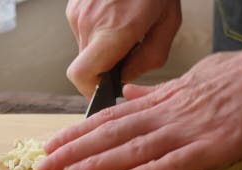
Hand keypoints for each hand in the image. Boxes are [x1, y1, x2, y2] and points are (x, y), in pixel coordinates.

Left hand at [36, 39, 241, 169]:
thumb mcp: (201, 77)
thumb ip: (166, 91)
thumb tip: (134, 95)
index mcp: (170, 98)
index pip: (115, 116)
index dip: (80, 132)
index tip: (54, 144)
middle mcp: (174, 112)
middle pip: (115, 132)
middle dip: (75, 150)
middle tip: (43, 167)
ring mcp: (195, 128)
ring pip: (137, 148)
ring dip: (99, 164)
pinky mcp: (220, 144)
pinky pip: (178, 162)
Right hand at [66, 0, 181, 96]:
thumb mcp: (167, 25)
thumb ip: (148, 59)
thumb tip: (125, 77)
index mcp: (114, 30)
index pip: (82, 75)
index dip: (91, 89)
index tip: (105, 89)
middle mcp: (90, 22)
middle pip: (86, 65)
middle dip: (104, 67)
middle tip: (127, 52)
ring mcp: (78, 11)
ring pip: (84, 48)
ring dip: (103, 47)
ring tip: (125, 27)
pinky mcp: (74, 5)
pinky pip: (83, 30)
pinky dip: (98, 31)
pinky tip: (116, 15)